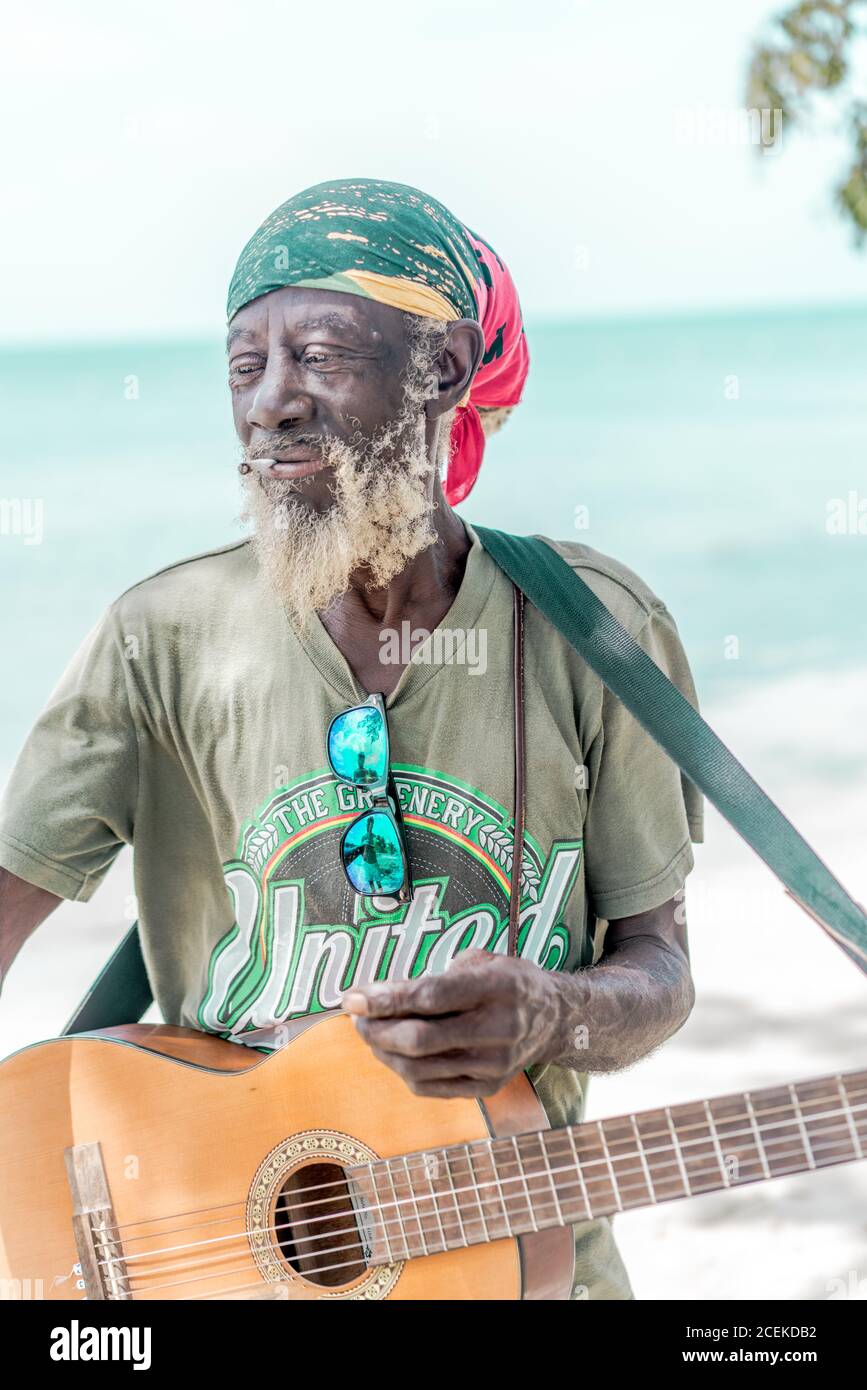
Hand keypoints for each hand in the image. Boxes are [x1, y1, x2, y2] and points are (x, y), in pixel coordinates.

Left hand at [340, 949, 561, 1097]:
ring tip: (369, 1034)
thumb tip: (380, 996)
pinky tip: (391, 1053)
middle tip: (355, 1017)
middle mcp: (498, 1028)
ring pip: (421, 1069)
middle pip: (421, 1039)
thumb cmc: (508, 981)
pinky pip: (431, 1087)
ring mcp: (494, 1064)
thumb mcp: (482, 960)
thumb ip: (436, 976)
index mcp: (497, 986)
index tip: (351, 997)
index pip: (430, 996)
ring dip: (384, 1052)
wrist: (556, 1018)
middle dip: (377, 1030)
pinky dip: (402, 1072)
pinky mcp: (488, 1087)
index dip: (385, 999)